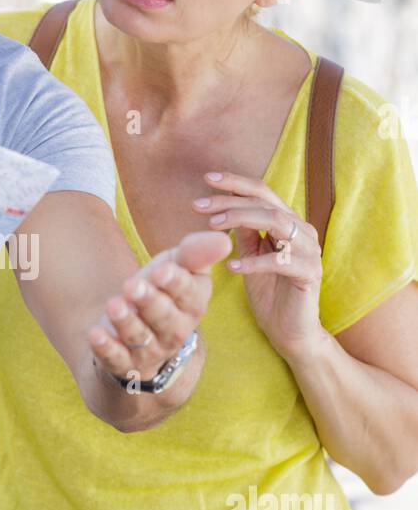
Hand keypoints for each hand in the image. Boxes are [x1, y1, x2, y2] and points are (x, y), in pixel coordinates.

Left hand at [87, 230, 230, 384]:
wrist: (141, 326)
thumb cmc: (161, 289)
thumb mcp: (177, 265)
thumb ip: (194, 253)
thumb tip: (224, 240)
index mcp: (192, 305)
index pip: (188, 295)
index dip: (175, 283)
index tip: (161, 271)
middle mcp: (174, 331)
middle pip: (164, 319)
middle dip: (150, 302)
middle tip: (133, 286)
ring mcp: (150, 350)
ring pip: (140, 338)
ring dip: (126, 322)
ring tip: (114, 305)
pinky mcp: (123, 362)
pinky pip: (116, 358)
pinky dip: (106, 348)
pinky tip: (95, 334)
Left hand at [192, 170, 323, 358]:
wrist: (289, 331)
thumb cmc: (269, 292)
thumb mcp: (250, 256)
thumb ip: (244, 232)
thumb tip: (225, 205)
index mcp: (287, 222)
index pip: (262, 192)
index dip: (235, 183)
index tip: (207, 179)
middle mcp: (302, 231)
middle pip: (266, 203)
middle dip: (230, 201)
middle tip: (199, 205)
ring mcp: (309, 251)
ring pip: (276, 223)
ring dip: (241, 220)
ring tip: (213, 226)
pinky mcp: (310, 273)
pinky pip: (281, 262)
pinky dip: (254, 262)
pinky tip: (231, 267)